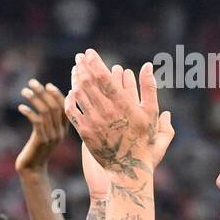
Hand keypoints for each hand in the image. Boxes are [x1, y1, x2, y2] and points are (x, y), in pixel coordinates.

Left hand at [14, 79, 66, 174]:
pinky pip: (37, 121)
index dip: (57, 95)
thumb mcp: (45, 135)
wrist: (32, 170)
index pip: (65, 107)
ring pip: (46, 112)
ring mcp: (52, 136)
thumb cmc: (36, 151)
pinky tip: (21, 107)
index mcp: (64, 130)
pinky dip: (29, 112)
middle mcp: (60, 132)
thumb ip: (48, 122)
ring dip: (34, 99)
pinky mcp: (41, 140)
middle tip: (32, 82)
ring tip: (24, 91)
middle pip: (55, 106)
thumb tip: (44, 104)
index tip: (47, 85)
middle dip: (43, 92)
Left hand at [65, 49, 163, 180]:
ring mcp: (92, 121)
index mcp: (122, 104)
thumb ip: (149, 88)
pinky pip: (71, 112)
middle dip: (82, 67)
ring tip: (75, 69)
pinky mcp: (83, 132)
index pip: (103, 77)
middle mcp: (105, 111)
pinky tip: (70, 91)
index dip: (94, 63)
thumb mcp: (150, 113)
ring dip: (75, 79)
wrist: (127, 167)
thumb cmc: (142, 139)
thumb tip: (148, 66)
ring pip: (78, 95)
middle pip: (88, 83)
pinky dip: (69, 99)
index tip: (89, 53)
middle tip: (79, 57)